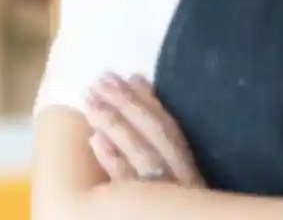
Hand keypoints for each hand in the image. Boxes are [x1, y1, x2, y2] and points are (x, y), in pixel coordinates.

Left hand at [84, 73, 204, 187]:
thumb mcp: (172, 183)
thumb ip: (162, 157)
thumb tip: (137, 105)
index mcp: (192, 174)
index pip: (172, 130)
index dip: (152, 101)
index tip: (132, 76)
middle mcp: (183, 179)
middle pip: (158, 136)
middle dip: (129, 104)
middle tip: (102, 80)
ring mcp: (162, 195)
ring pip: (143, 154)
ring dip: (115, 125)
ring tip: (90, 102)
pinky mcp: (142, 211)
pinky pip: (127, 184)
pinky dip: (112, 160)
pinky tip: (94, 139)